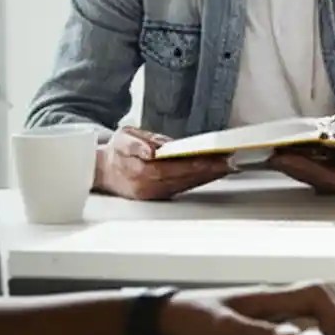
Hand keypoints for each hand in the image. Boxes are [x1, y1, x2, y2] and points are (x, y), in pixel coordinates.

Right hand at [95, 127, 230, 200]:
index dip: (198, 164)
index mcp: (140, 171)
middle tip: (230, 161)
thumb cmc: (116, 152)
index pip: (175, 168)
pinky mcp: (160, 195)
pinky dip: (199, 179)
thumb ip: (137, 143)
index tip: (216, 158)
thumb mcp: (123, 138)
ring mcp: (156, 193)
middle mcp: (150, 187)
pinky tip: (213, 173)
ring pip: (187, 184)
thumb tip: (153, 150)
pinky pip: (184, 187)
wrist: (103, 172)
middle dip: (210, 170)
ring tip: (227, 165)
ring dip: (209, 176)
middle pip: (186, 178)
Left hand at [158, 281, 334, 334]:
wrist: (164, 317)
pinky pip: (296, 316)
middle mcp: (273, 299)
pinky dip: (313, 327)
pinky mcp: (259, 318)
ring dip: (330, 319)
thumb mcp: (223, 329)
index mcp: (269, 297)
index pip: (317, 293)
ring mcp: (267, 308)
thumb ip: (259, 333)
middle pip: (321, 294)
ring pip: (311, 304)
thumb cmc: (190, 319)